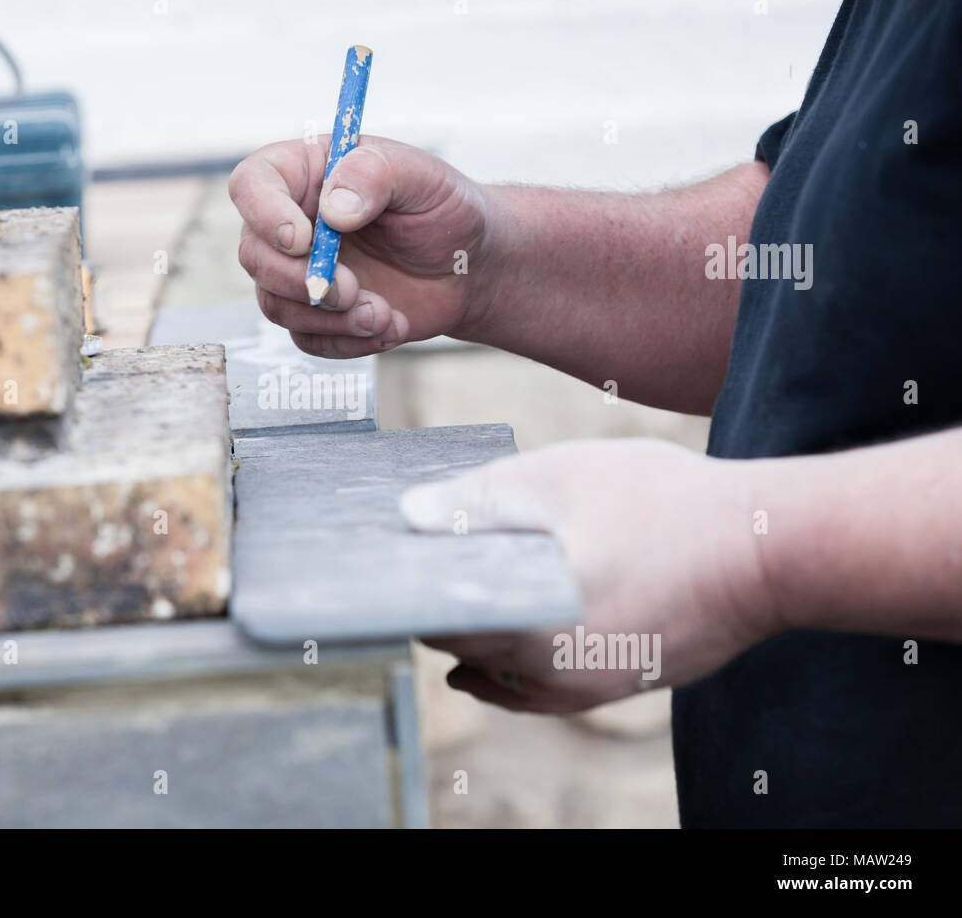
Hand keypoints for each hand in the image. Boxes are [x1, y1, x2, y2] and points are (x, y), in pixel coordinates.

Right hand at [228, 136, 496, 357]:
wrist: (468, 268)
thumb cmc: (443, 209)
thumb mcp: (423, 177)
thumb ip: (376, 175)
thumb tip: (333, 209)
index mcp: (306, 175)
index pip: (252, 185)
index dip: (264, 213)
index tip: (304, 240)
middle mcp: (293, 223)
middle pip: (254, 255)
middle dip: (298, 280)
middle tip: (350, 290)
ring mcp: (300, 273)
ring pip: (275, 305)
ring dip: (329, 319)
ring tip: (383, 313)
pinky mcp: (317, 317)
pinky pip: (308, 340)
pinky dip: (347, 341)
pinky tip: (390, 326)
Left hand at [399, 439, 779, 712]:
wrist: (770, 549)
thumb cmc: (664, 504)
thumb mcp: (561, 480)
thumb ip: (478, 501)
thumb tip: (406, 514)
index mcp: (528, 626)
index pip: (440, 623)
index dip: (413, 591)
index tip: (396, 564)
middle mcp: (554, 675)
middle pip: (469, 650)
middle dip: (444, 613)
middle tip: (422, 572)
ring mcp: (592, 686)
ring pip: (507, 673)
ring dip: (481, 638)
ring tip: (456, 600)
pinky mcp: (622, 682)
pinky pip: (548, 685)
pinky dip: (520, 662)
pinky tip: (505, 643)